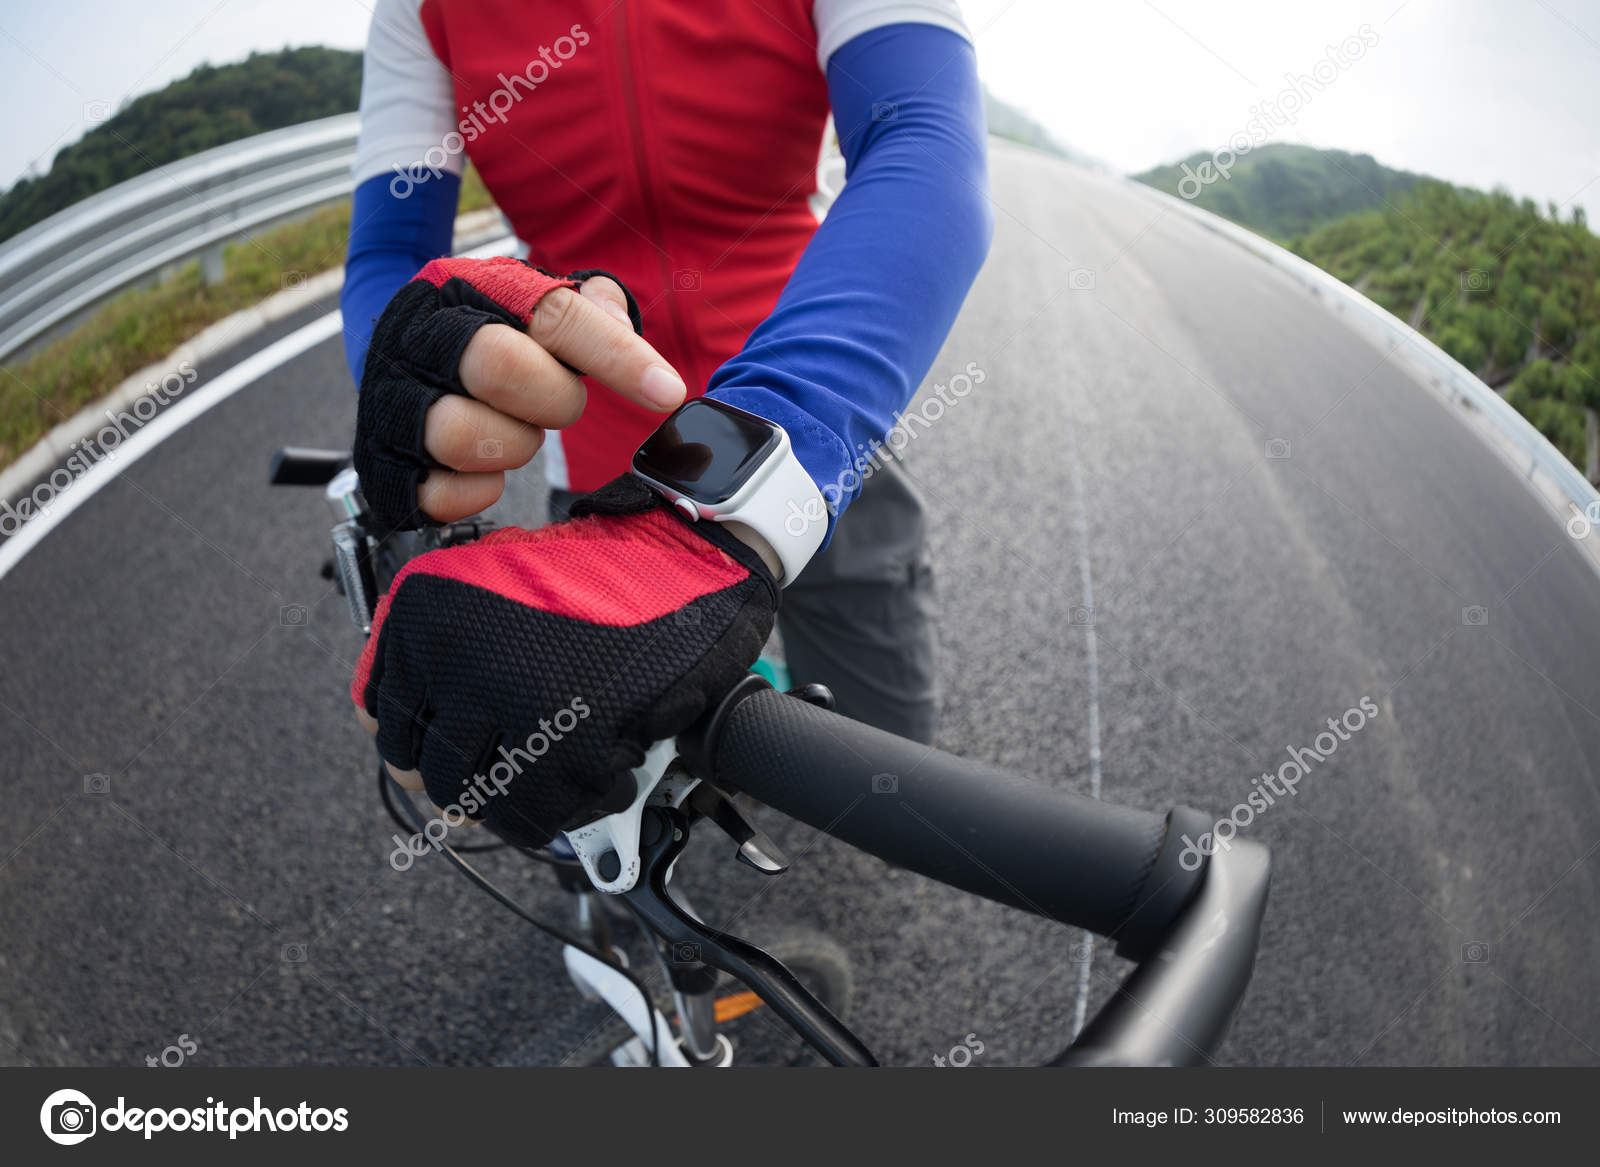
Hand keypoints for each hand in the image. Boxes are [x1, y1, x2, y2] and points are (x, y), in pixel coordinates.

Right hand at [353, 257, 686, 530]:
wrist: (411, 356)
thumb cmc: (500, 334)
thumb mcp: (543, 306)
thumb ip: (597, 315)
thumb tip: (641, 364)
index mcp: (472, 286)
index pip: (556, 314)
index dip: (617, 356)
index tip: (668, 393)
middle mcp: (423, 334)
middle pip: (497, 365)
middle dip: (551, 398)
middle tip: (559, 404)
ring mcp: (394, 397)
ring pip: (459, 432)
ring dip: (511, 444)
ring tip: (515, 432)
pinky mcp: (384, 461)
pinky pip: (438, 493)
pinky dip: (476, 490)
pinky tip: (487, 468)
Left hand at [353, 477, 777, 847]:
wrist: (684, 557)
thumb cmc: (595, 570)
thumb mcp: (490, 580)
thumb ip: (441, 646)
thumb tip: (404, 720)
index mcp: (424, 617)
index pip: (381, 719)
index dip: (411, 748)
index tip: (431, 757)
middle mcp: (454, 660)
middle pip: (427, 769)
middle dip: (460, 783)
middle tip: (497, 774)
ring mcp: (512, 704)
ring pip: (476, 800)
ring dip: (508, 801)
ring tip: (541, 778)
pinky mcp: (572, 742)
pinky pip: (538, 815)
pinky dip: (557, 812)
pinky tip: (580, 781)